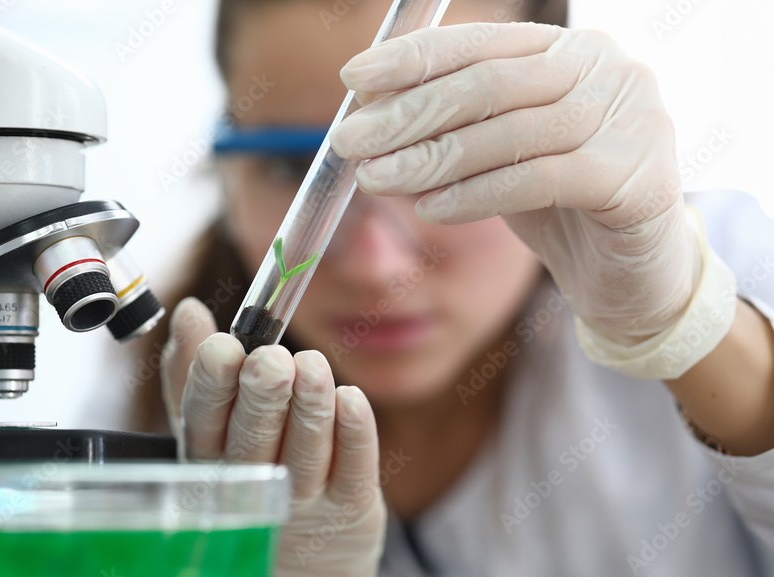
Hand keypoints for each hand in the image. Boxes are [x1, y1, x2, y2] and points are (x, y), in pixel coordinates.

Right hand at [162, 298, 386, 576]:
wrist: (302, 556)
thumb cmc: (253, 470)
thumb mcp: (216, 424)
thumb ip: (197, 369)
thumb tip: (189, 312)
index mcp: (209, 457)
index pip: (201, 420)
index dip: (210, 383)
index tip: (223, 346)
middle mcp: (250, 483)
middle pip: (251, 440)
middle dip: (262, 396)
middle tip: (272, 360)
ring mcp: (300, 500)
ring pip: (304, 453)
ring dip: (309, 406)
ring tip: (313, 365)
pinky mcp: (348, 510)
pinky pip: (352, 471)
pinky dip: (353, 433)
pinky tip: (351, 398)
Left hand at [330, 23, 697, 347]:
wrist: (633, 273)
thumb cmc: (559, 205)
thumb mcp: (496, 154)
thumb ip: (451, 125)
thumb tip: (369, 108)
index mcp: (568, 49)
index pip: (479, 41)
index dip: (412, 58)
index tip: (353, 78)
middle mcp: (605, 69)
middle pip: (487, 84)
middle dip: (408, 115)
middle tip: (350, 142)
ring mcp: (630, 118)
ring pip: (507, 132)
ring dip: (430, 159)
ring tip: (376, 181)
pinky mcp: (637, 177)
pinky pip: (537, 180)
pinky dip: (475, 195)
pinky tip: (430, 209)